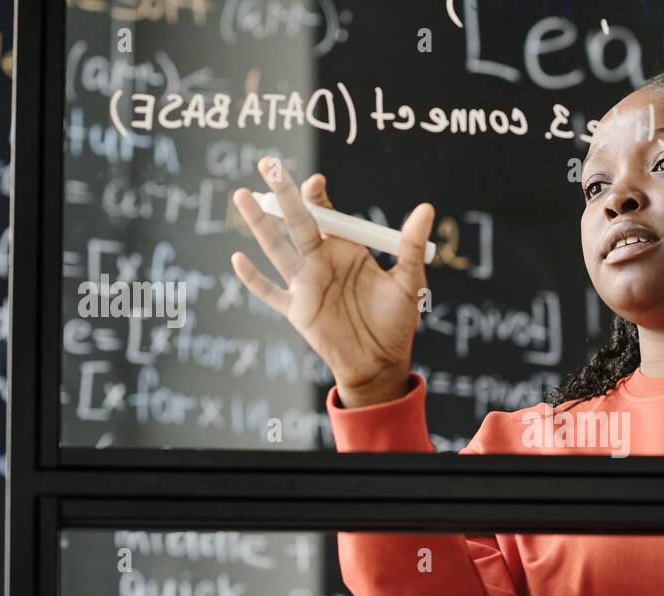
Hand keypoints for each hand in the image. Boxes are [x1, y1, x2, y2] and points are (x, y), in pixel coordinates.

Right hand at [230, 158, 435, 405]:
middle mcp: (321, 261)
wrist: (381, 362)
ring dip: (260, 225)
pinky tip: (236, 260)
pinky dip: (253, 279)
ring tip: (242, 196)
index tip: (316, 182)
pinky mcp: (296, 310)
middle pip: (297, 221)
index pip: (325, 213)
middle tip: (268, 164)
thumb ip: (411, 245)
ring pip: (277, 249)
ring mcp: (305, 285)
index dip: (316, 195)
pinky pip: (270, 292)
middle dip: (283, 195)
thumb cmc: (396, 322)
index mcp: (346, 249)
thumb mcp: (409, 281)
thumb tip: (427, 208)